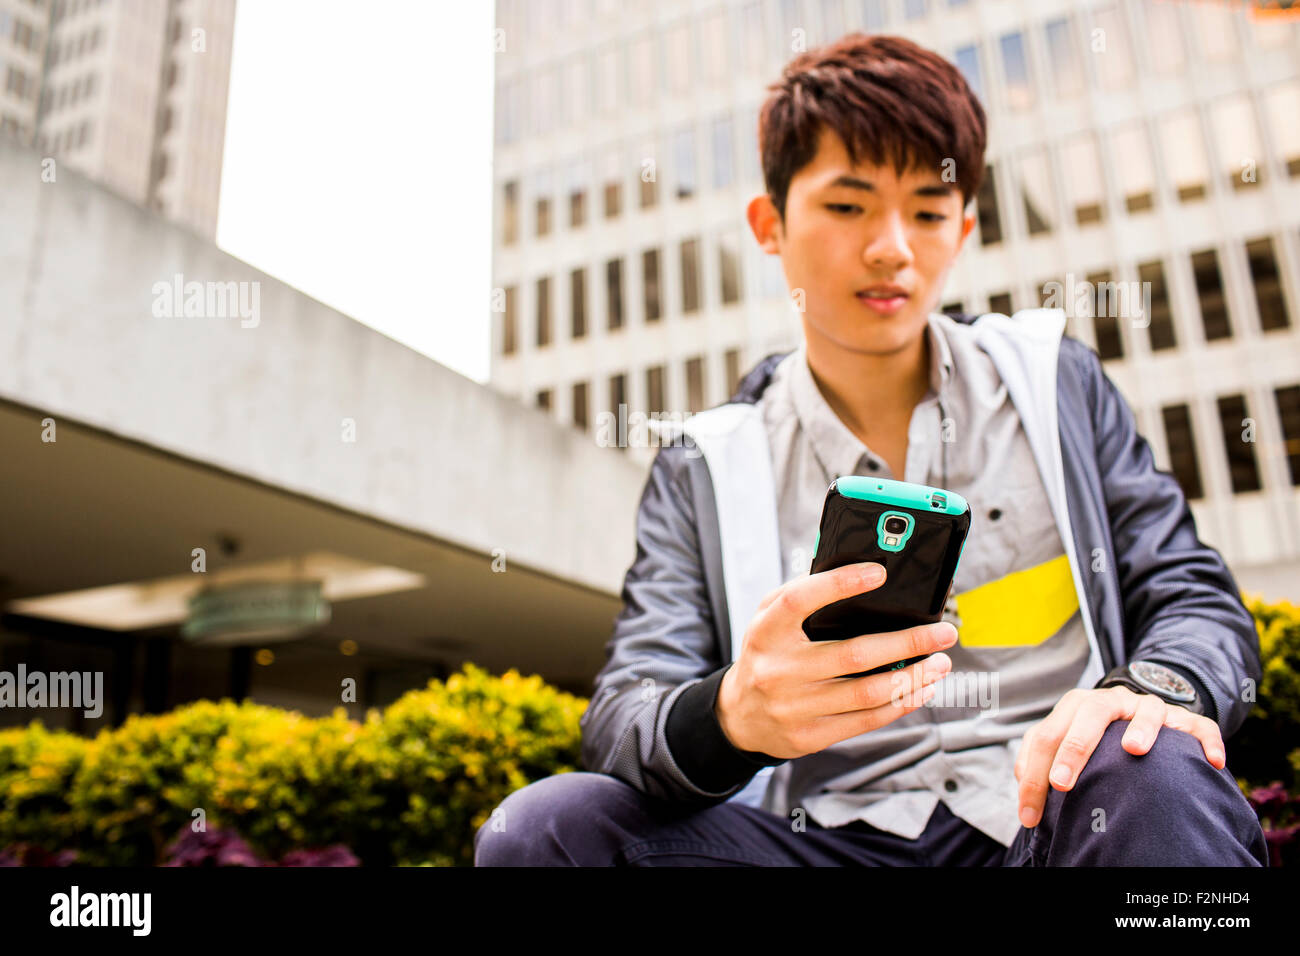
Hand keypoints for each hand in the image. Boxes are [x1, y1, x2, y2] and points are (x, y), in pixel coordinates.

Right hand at [715, 560, 957, 759]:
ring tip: (941, 663)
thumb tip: (854, 575)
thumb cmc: (767, 656)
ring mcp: (795, 706)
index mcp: (767, 631)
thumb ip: (801, 595)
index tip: (879, 572)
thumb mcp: (768, 620)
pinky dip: (900, 704)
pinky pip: (866, 719)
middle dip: (908, 642)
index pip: (800, 600)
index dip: (839, 583)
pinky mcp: (811, 735)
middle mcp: (779, 669)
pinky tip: (921, 689)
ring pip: (868, 692)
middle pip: (854, 654)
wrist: (740, 717)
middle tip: (943, 632)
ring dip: (913, 676)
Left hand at [1013, 686, 1225, 828]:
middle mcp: (1112, 701)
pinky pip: (1200, 725)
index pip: (1047, 735)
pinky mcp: (1184, 720)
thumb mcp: (1064, 739)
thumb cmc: (1094, 736)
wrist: (1137, 712)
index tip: (1030, 813)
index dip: (1034, 775)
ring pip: (1148, 709)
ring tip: (1135, 750)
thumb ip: (1039, 755)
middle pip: (1089, 713)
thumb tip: (1021, 782)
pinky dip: (1206, 740)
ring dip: (1142, 727)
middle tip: (1061, 782)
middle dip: (1074, 748)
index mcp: (1076, 706)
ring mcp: (1150, 708)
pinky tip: (1212, 762)